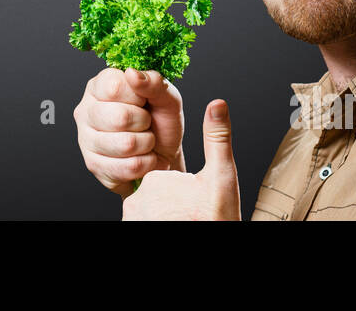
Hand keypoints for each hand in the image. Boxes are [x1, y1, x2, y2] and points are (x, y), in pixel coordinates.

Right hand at [73, 67, 185, 195]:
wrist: (164, 155)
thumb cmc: (161, 122)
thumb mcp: (166, 98)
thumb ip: (154, 83)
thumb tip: (132, 74)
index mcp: (100, 85)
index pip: (114, 86)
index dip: (137, 96)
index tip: (143, 101)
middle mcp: (86, 110)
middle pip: (119, 117)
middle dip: (144, 122)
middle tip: (146, 123)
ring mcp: (86, 139)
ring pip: (125, 144)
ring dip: (146, 144)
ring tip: (146, 141)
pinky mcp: (93, 165)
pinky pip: (127, 167)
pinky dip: (145, 164)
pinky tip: (143, 157)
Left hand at [121, 99, 239, 219]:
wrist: (211, 253)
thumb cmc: (216, 221)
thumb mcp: (222, 180)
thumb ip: (217, 140)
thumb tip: (217, 103)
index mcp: (157, 180)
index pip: (161, 172)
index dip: (180, 184)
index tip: (196, 198)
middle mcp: (137, 200)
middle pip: (153, 191)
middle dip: (170, 201)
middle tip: (192, 213)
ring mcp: (133, 219)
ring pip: (146, 209)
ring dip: (162, 215)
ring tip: (183, 221)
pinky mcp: (133, 229)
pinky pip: (141, 221)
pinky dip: (155, 223)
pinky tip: (173, 224)